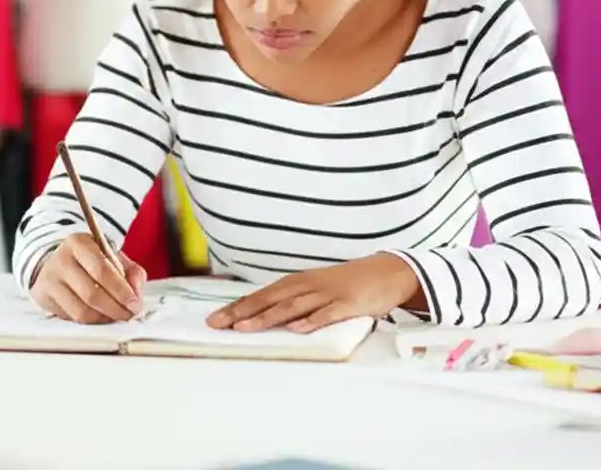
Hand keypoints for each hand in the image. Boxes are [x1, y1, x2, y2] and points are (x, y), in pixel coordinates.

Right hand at [30, 234, 146, 323]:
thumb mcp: (112, 256)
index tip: (135, 304)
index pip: (102, 270)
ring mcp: (50, 281)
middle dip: (116, 309)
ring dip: (104, 318)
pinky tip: (100, 315)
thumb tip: (136, 294)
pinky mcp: (44, 298)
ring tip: (116, 316)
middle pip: (92, 294)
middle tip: (129, 314)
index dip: (121, 291)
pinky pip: (72, 318)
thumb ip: (131, 272)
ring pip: (81, 311)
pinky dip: (90, 322)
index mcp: (79, 243)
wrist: (56, 261)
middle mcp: (61, 260)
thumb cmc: (90, 260)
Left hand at [206, 252, 421, 332]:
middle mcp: (308, 285)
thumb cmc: (347, 283)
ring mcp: (327, 294)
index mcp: (298, 282)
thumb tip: (264, 315)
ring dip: (267, 317)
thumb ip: (294, 301)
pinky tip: (296, 329)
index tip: (214, 318)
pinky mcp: (348, 304)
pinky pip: (327, 313)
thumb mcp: (317, 288)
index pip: (261, 295)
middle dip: (242, 311)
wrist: (387, 271)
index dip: (237, 306)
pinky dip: (311, 321)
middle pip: (270, 299)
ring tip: (245, 327)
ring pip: (292, 307)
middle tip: (218, 323)